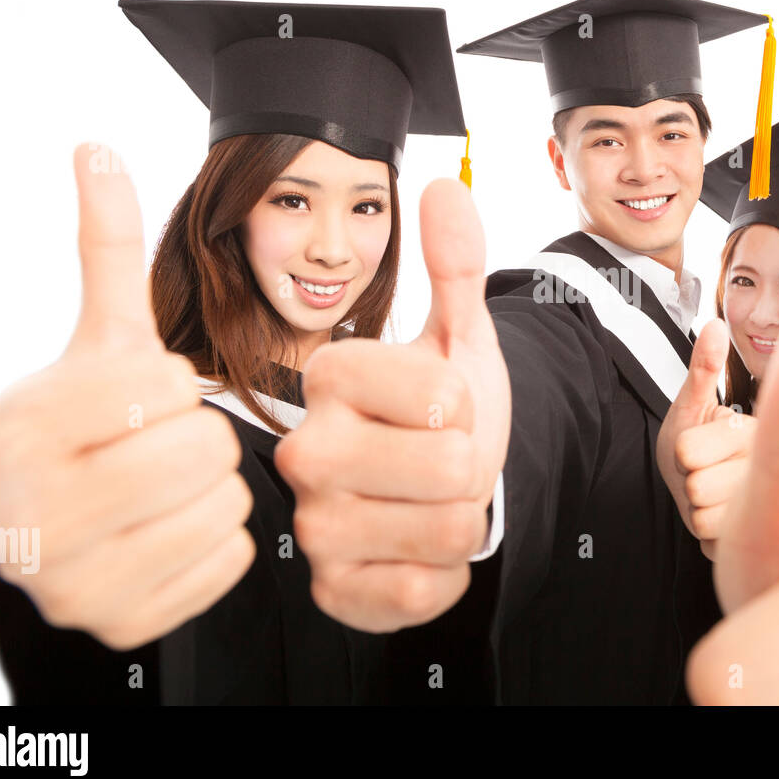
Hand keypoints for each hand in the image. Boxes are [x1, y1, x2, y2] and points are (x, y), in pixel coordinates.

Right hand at [0, 144, 252, 649]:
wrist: (54, 524)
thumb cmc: (89, 424)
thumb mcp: (99, 338)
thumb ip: (105, 248)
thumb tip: (95, 147)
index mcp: (24, 424)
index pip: (165, 386)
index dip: (170, 386)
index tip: (137, 401)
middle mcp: (30, 509)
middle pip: (203, 452)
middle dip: (200, 441)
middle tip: (159, 448)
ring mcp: (70, 579)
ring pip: (224, 510)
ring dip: (217, 492)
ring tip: (165, 488)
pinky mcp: (118, 622)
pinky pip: (228, 564)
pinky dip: (218, 545)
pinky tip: (172, 532)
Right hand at [276, 178, 511, 632]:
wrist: (427, 495)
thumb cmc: (441, 416)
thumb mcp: (458, 338)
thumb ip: (455, 267)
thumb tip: (447, 187)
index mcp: (333, 375)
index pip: (447, 399)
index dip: (470, 409)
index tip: (443, 410)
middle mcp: (307, 448)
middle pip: (451, 469)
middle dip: (471, 468)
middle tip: (442, 461)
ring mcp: (314, 525)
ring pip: (448, 529)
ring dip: (462, 520)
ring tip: (430, 502)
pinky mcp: (332, 590)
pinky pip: (422, 591)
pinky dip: (442, 573)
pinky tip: (416, 549)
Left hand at [657, 319, 753, 560]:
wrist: (702, 489)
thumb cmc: (693, 442)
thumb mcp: (691, 407)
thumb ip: (702, 369)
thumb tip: (714, 324)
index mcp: (755, 433)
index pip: (686, 451)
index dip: (681, 452)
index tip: (698, 447)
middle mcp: (769, 470)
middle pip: (697, 487)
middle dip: (689, 482)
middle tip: (706, 474)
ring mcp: (766, 509)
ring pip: (703, 518)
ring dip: (697, 512)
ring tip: (714, 497)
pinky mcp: (757, 542)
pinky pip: (710, 543)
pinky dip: (706, 536)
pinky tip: (723, 524)